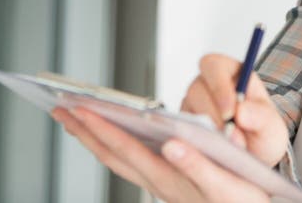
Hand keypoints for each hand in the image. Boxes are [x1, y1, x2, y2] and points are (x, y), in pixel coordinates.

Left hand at [52, 107, 268, 202]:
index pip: (127, 150)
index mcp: (168, 180)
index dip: (103, 128)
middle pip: (111, 154)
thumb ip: (197, 167)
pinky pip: (126, 160)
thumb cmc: (243, 199)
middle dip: (84, 130)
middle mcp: (156, 182)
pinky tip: (106, 133)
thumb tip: (171, 145)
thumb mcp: (226, 186)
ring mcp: (157, 182)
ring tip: (71, 117)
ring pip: (115, 158)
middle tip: (58, 108)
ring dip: (91, 136)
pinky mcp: (163, 179)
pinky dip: (109, 143)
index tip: (81, 109)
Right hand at [181, 53, 288, 167]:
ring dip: (204, 130)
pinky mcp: (184, 126)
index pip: (216, 66)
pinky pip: (181, 131)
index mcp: (232, 73)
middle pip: (196, 88)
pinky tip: (211, 153)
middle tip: (227, 135)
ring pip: (187, 110)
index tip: (230, 112)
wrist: (253, 157)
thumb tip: (241, 111)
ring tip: (225, 147)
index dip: (219, 86)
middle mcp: (208, 85)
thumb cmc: (262, 133)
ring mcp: (193, 105)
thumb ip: (262, 117)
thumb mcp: (272, 128)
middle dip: (211, 113)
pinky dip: (195, 142)